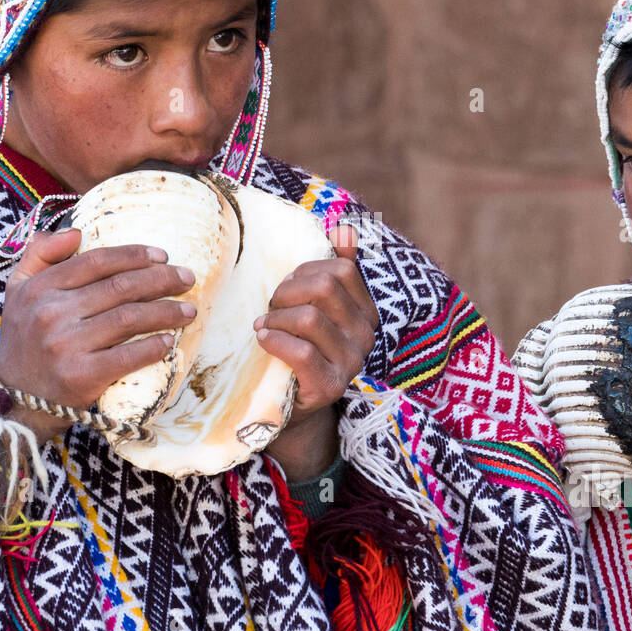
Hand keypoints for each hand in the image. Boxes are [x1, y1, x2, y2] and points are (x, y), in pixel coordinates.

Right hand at [0, 228, 197, 441]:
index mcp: (39, 288)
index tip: (163, 256)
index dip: (134, 255)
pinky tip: (169, 341)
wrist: (14, 399)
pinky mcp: (81, 376)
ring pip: (129, 319)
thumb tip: (75, 232)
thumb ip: (40, 254)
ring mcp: (66, 345)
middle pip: (120, 288)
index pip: (96, 262)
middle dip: (161, 280)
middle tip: (187, 279)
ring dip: (166, 312)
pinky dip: (152, 347)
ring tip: (188, 310)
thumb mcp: (17, 291)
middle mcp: (51, 313)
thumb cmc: (24, 341)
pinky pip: (127, 356)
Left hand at [256, 222, 378, 434]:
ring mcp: (351, 363)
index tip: (286, 286)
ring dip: (276, 318)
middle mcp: (366, 336)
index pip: (341, 270)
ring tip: (264, 326)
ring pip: (309, 318)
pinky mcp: (330, 386)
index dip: (305, 271)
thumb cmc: (300, 347)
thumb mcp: (318, 308)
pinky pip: (301, 351)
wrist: (291, 404)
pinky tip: (264, 340)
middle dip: (287, 292)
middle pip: (324, 289)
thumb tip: (345, 227)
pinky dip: (274, 340)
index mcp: (367, 311)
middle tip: (270, 307)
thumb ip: (334, 269)